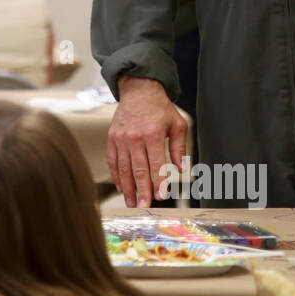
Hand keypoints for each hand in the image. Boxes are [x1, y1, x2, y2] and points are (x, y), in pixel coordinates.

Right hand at [107, 76, 187, 207]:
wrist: (138, 90)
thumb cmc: (160, 108)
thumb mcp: (177, 124)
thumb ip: (179, 148)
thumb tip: (182, 170)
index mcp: (152, 134)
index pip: (156, 164)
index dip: (159, 182)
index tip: (162, 196)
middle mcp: (134, 137)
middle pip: (138, 170)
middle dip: (142, 190)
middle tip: (144, 205)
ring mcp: (121, 138)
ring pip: (123, 168)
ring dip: (127, 187)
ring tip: (131, 202)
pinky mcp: (112, 138)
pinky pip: (113, 161)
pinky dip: (116, 176)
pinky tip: (121, 188)